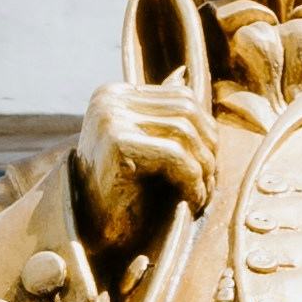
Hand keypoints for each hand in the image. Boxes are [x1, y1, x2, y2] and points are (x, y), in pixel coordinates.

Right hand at [73, 78, 213, 256]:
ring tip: (201, 194)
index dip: (207, 131)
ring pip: (185, 131)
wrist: (91, 229)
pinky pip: (176, 156)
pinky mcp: (116, 143)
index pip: (181, 97)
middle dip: (209, 148)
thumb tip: (184, 73)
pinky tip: (191, 202)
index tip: (209, 166)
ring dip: (204, 168)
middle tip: (210, 182)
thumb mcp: (147, 144)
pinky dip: (193, 182)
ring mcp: (110, 118)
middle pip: (187, 110)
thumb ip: (161, 111)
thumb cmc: (123, 190)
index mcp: (114, 93)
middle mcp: (109, 99)